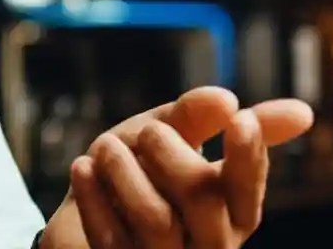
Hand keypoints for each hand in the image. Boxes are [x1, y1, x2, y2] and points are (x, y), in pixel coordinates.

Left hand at [40, 87, 312, 248]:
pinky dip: (93, 196)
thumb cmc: (138, 170)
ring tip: (106, 146)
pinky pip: (109, 237)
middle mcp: (208, 244)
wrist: (88, 211)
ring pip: (155, 219)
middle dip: (173, 155)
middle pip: (204, 200)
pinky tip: (83, 168)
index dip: (249, 155)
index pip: (248, 187)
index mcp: (231, 211)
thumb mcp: (166, 135)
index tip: (240, 118)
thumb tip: (227, 99)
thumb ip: (195, 117)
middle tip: (148, 132)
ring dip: (125, 170)